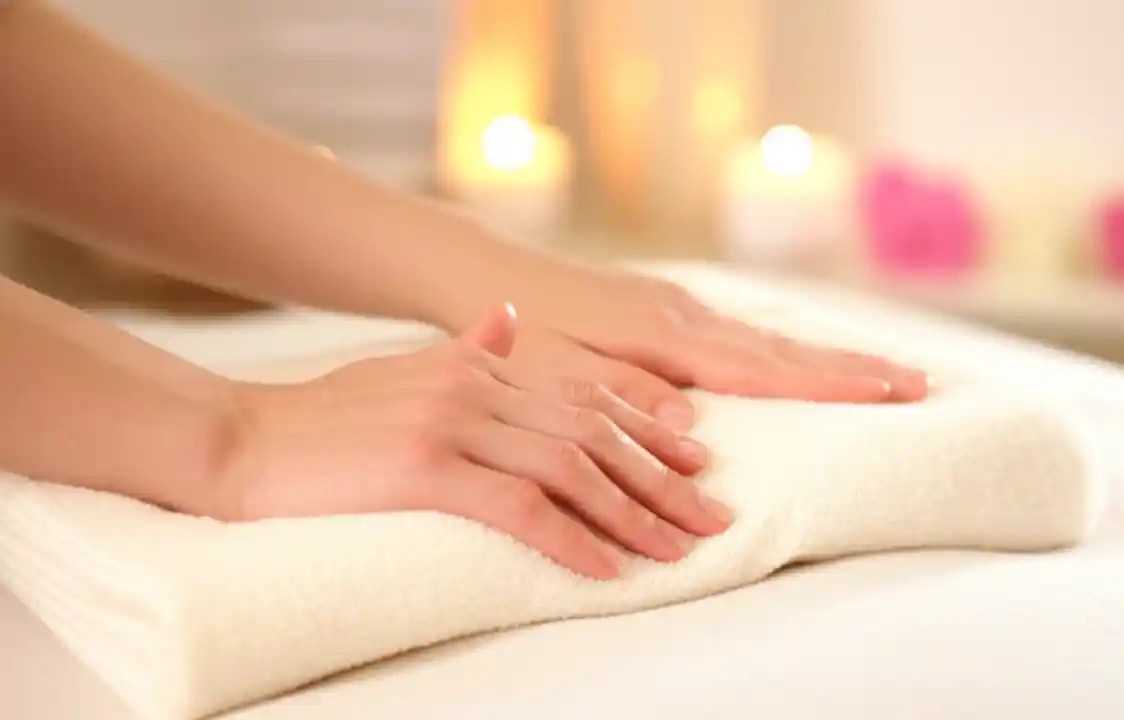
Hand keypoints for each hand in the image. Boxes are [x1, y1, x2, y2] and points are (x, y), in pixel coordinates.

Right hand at [214, 305, 732, 579]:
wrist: (242, 440)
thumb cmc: (323, 418)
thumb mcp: (404, 372)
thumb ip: (466, 350)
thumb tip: (508, 323)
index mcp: (479, 363)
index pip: (586, 396)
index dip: (649, 431)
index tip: (695, 465)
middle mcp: (477, 384)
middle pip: (594, 433)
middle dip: (662, 480)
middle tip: (712, 517)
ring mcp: (452, 423)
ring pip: (570, 469)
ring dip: (632, 515)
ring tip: (676, 551)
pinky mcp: (425, 468)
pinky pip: (520, 508)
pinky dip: (571, 539)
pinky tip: (606, 569)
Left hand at [494, 265, 928, 431]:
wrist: (490, 275)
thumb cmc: (523, 335)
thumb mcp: (560, 375)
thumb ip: (623, 398)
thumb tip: (691, 424)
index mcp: (668, 338)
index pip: (766, 369)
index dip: (832, 384)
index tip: (894, 390)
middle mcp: (687, 316)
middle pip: (786, 349)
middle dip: (855, 368)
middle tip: (922, 382)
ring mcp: (681, 306)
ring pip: (771, 338)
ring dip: (829, 357)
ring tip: (886, 371)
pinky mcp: (668, 306)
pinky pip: (744, 333)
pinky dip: (787, 348)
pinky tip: (802, 355)